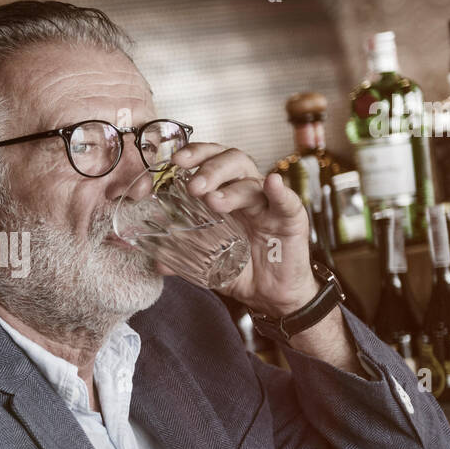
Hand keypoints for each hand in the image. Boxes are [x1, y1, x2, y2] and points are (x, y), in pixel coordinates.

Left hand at [160, 142, 318, 316]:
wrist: (270, 294)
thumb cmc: (242, 268)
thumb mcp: (207, 262)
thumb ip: (183, 257)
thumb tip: (157, 261)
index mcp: (226, 192)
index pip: (212, 160)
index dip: (196, 154)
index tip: (176, 160)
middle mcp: (248, 191)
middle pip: (233, 161)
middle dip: (210, 169)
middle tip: (193, 186)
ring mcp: (270, 204)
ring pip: (253, 183)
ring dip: (231, 189)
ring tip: (213, 201)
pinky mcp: (292, 219)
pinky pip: (287, 202)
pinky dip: (280, 192)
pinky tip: (272, 183)